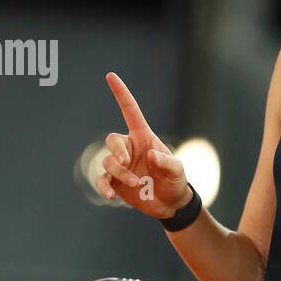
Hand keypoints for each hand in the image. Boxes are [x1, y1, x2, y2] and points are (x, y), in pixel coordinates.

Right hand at [96, 72, 190, 218]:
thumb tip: (150, 154)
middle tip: (126, 162)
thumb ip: (167, 161)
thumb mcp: (177, 170)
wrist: (171, 204)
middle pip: (112, 140)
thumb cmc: (175, 181)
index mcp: (143, 138)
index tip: (111, 76)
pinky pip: (102, 181)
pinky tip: (111, 196)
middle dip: (117, 151)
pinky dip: (103, 188)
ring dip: (121, 174)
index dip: (121, 94)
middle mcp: (129, 149)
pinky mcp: (115, 182)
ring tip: (137, 184)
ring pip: (109, 163)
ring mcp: (120, 166)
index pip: (130, 112)